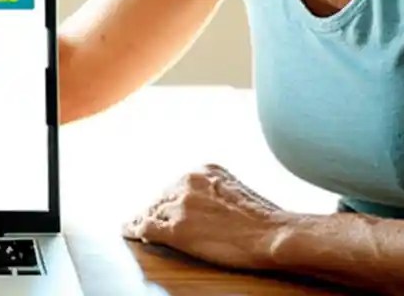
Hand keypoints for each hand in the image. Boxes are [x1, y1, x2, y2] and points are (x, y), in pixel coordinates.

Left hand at [123, 163, 292, 271]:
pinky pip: (146, 227)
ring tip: (133, 226)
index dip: (166, 200)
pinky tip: (130, 232)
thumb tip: (201, 204)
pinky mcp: (177, 229)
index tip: (159, 206)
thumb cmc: (264, 219)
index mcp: (203, 169)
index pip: (175, 185)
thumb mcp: (235, 190)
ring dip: (144, 220)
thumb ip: (213, 190)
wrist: (273, 234)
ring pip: (151, 211)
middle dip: (156, 210)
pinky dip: (135, 229)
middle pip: (161, 197)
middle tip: (143, 219)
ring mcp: (180, 205)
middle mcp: (187, 181)